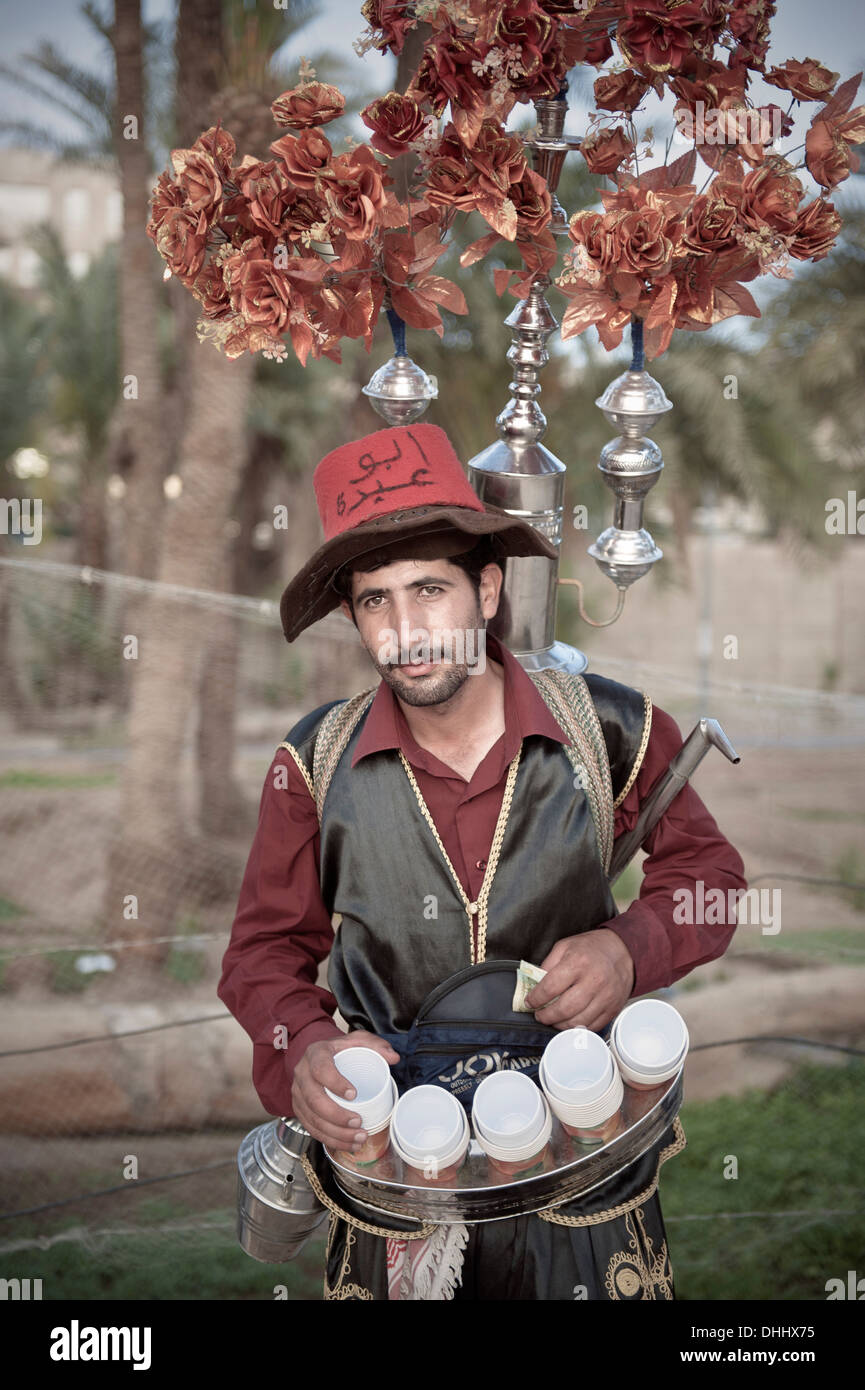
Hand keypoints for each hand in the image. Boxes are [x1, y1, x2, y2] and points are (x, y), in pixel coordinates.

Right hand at [291, 1031, 399, 1151]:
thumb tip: (393, 1058)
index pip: (320, 1069)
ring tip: (358, 1138)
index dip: (335, 1083)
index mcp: (315, 1054)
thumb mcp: (357, 1040)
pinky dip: (330, 1140)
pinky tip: (348, 1144)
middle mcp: (302, 1074)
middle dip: (337, 1116)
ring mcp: (298, 1093)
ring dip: (335, 1133)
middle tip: (359, 1123)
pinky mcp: (299, 1109)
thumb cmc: (340, 1050)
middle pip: (314, 1099)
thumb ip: (375, 1044)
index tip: (354, 1094)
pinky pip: (311, 1129)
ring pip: (312, 1118)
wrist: (319, 1057)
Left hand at [526, 929, 634, 1032]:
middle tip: (539, 1015)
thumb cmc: (591, 948)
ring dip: (560, 1025)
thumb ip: (548, 965)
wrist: (623, 951)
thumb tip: (535, 985)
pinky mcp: (613, 1008)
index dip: (535, 999)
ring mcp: (605, 996)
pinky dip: (577, 1028)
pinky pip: (592, 1026)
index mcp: (578, 962)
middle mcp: (594, 980)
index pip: (550, 987)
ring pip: (578, 1022)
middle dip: (546, 1016)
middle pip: (564, 1009)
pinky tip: (569, 1022)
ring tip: (553, 1020)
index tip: (529, 1002)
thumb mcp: (565, 946)